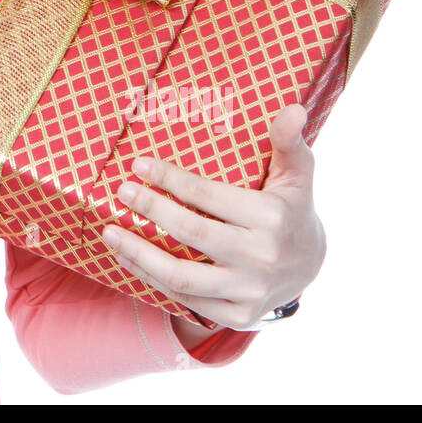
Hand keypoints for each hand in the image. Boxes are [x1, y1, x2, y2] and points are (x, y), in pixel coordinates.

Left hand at [101, 102, 323, 334]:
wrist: (311, 266)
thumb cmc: (291, 208)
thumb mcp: (298, 174)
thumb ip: (289, 142)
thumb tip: (291, 107)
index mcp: (272, 218)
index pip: (209, 195)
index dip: (170, 179)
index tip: (139, 164)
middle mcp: (261, 258)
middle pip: (191, 232)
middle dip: (151, 209)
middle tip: (122, 191)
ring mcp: (249, 291)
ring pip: (182, 275)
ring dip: (139, 253)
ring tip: (110, 232)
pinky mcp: (237, 314)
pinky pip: (186, 299)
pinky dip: (152, 279)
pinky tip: (128, 259)